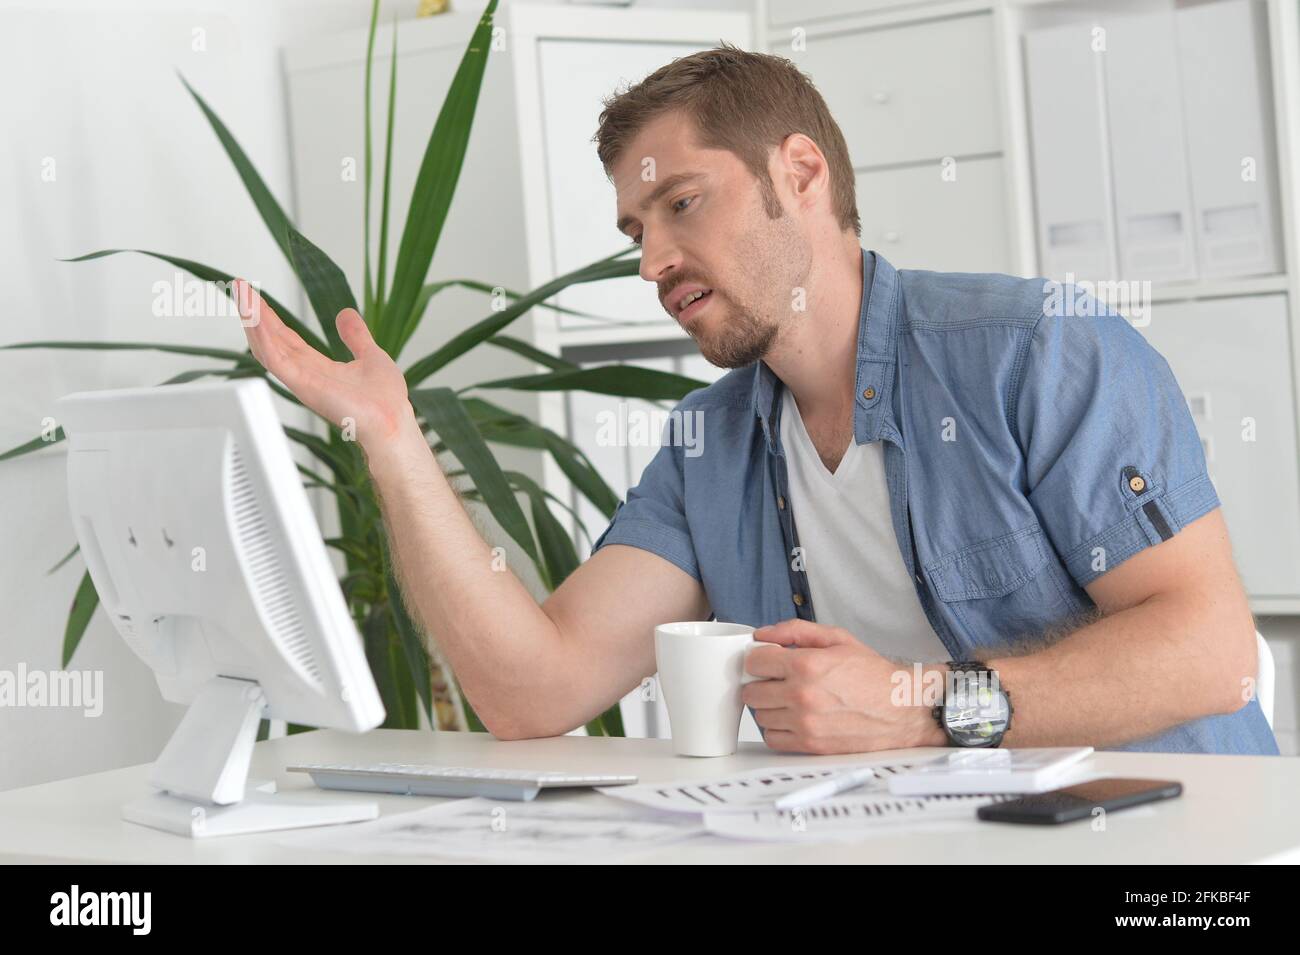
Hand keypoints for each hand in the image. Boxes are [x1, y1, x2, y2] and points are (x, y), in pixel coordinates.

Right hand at [233, 279, 413, 452]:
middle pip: (272, 340)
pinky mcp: (304, 387)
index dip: (271, 318)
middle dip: (254, 315)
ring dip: (253, 322)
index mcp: (318, 368)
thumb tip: (346, 314)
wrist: (394, 421)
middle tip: (239, 288)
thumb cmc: (385, 401)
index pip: (286, 339)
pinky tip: (255, 321)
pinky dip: (264, 340)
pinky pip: (277, 361)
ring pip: (268, 348)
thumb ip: (355, 336)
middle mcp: (306, 374)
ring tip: (242, 295)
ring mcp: (302, 381)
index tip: (256, 297)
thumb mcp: (370, 355)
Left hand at [742, 619, 944, 753]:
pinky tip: (793, 719)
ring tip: (790, 700)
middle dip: (762, 683)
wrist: (903, 709)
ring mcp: (805, 723)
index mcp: (806, 665)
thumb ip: (795, 631)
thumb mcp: (838, 639)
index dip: (760, 659)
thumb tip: (762, 635)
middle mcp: (801, 695)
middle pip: (751, 691)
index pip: (754, 662)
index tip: (767, 662)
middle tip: (778, 681)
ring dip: (770, 708)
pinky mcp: (810, 745)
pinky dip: (778, 730)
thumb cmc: (874, 675)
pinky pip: (773, 739)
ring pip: (760, 716)